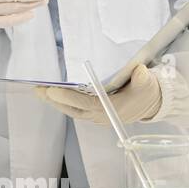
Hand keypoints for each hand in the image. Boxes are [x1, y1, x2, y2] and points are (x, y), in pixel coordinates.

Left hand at [35, 64, 162, 124]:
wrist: (150, 103)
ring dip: (54, 102)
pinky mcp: (93, 114)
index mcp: (112, 109)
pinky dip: (61, 102)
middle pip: (74, 109)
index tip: (52, 90)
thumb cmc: (147, 91)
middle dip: (54, 100)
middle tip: (38, 89)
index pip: (87, 104)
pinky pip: (74, 109)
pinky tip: (50, 94)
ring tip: (39, 91)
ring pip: (72, 110)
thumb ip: (143, 78)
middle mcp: (101, 116)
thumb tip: (139, 71)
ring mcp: (96, 116)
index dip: (69, 98)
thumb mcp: (148, 83)